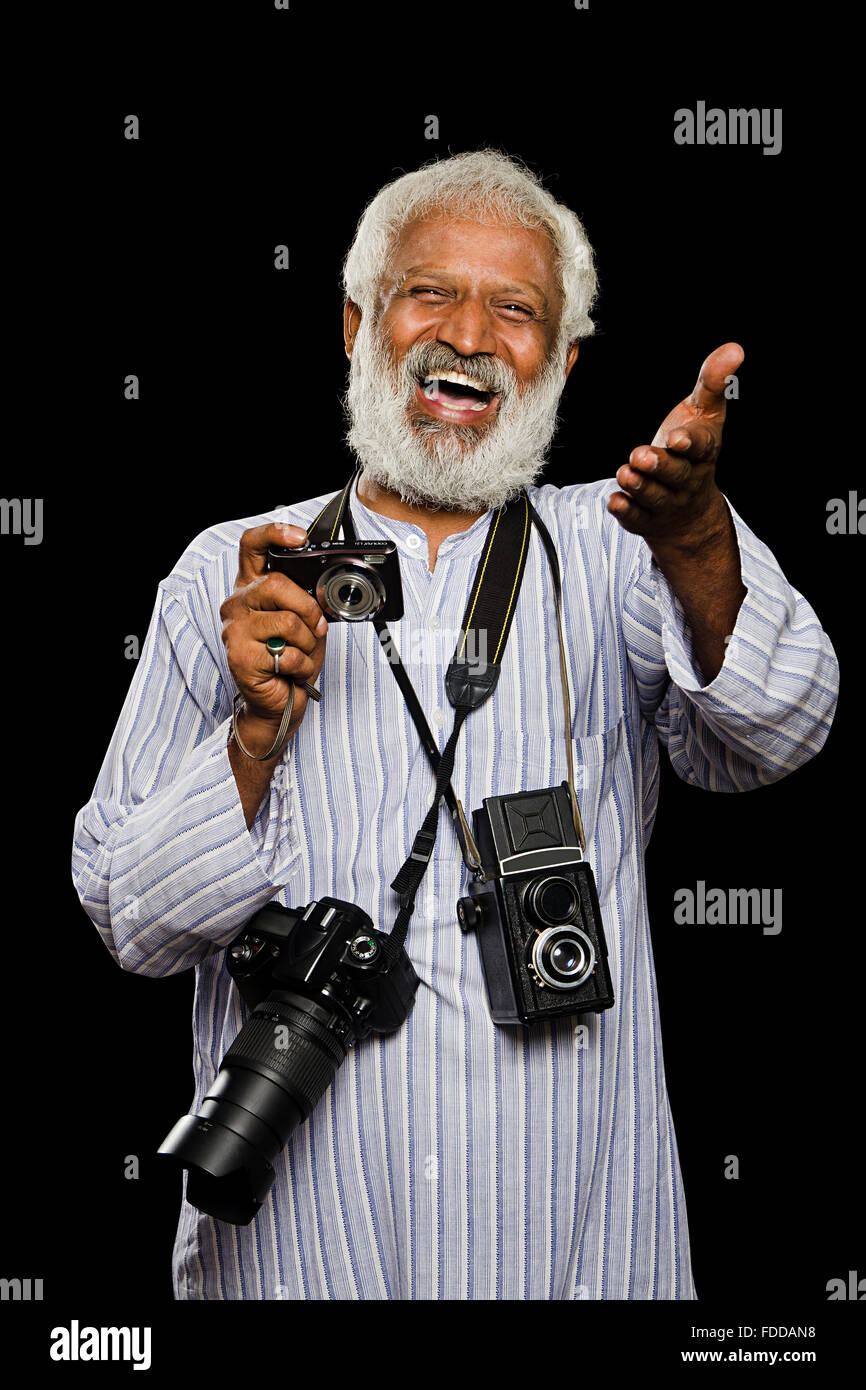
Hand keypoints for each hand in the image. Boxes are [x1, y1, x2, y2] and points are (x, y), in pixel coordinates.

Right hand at [220, 522, 327, 742]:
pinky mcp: (240, 657)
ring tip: (301, 655)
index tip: (299, 537)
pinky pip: (286, 653)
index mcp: (250, 589)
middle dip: (308, 608)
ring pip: (287, 620)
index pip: (252, 546)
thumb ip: (304, 601)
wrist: (276, 703)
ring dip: (307, 642)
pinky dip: (302, 665)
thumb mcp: (302, 623)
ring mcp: (234, 630)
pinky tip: (293, 671)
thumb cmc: (289, 660)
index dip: (274, 534)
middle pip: (276, 583)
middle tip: (316, 627)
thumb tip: (322, 594)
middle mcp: (237, 605)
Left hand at [607, 342, 743, 552]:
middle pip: (676, 474)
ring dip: (640, 486)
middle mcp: (687, 480)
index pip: (700, 448)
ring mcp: (667, 502)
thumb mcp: (706, 415)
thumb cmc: (692, 452)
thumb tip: (734, 348)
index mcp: (703, 453)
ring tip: (626, 472)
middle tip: (641, 455)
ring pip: (655, 496)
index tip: (677, 438)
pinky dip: (626, 510)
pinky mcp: (647, 519)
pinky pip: (637, 518)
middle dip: (660, 466)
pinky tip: (615, 500)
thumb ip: (713, 382)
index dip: (690, 443)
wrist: (690, 513)